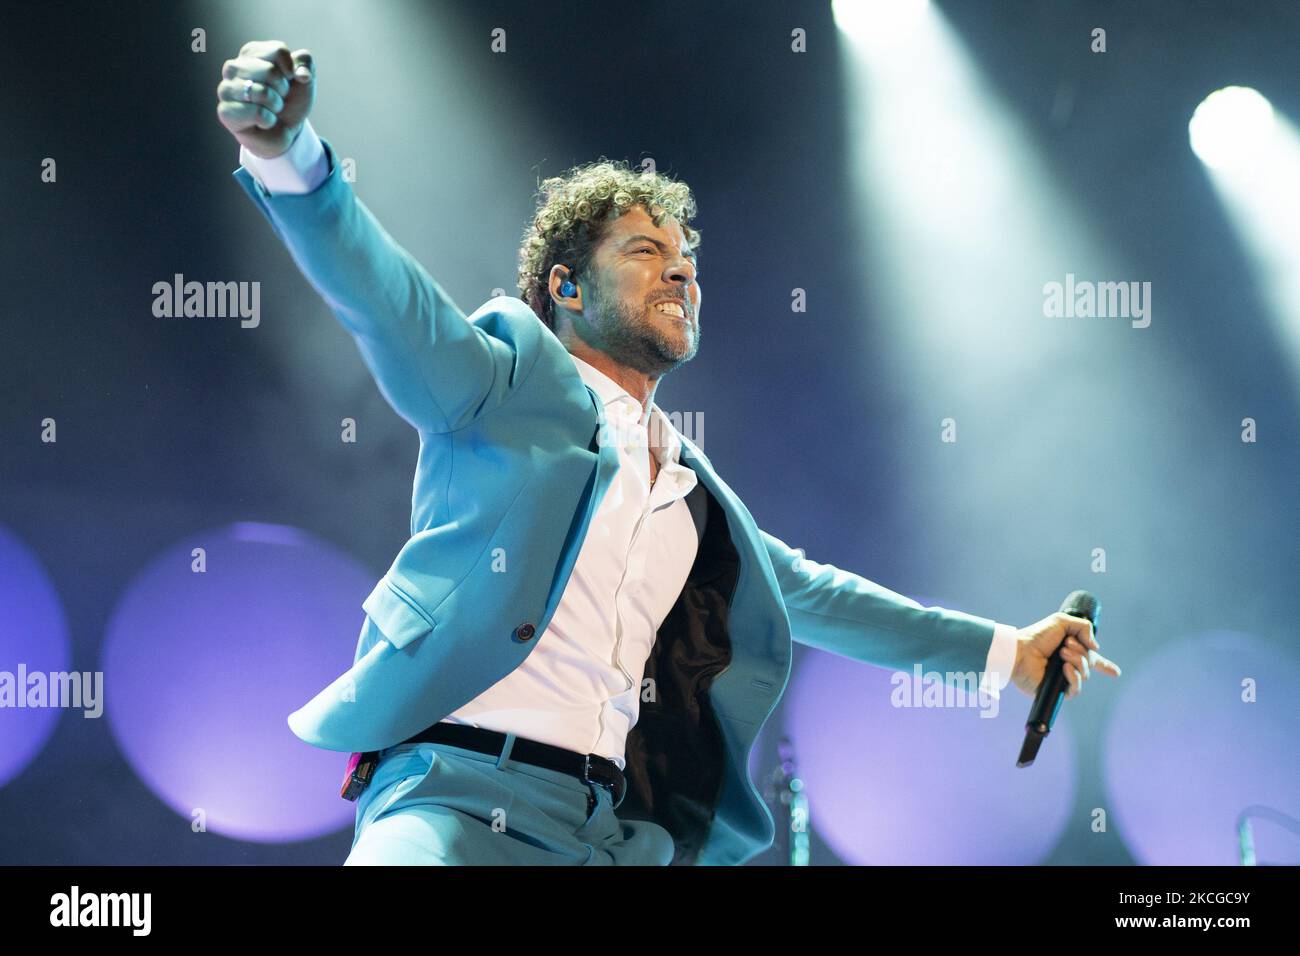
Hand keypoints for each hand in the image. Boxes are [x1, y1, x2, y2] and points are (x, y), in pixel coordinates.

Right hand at [216, 40, 314, 158]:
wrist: (284, 131)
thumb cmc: (290, 100)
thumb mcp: (304, 79)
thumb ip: (305, 64)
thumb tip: (302, 74)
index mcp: (251, 53)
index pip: (278, 50)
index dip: (291, 70)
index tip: (288, 81)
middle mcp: (233, 67)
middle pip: (270, 70)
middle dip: (283, 89)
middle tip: (279, 97)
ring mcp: (226, 89)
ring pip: (262, 92)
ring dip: (276, 105)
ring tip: (271, 109)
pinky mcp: (225, 111)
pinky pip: (256, 113)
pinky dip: (268, 120)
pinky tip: (262, 121)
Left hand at [1009, 611, 1121, 699]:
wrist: (1020, 650)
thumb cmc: (1037, 636)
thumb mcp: (1062, 621)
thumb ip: (1084, 628)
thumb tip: (1096, 648)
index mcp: (1070, 651)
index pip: (1092, 660)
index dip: (1106, 667)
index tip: (1116, 673)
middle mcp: (1068, 665)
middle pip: (1090, 663)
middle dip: (1081, 651)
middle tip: (1065, 644)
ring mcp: (1062, 678)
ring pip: (1085, 674)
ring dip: (1076, 660)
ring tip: (1061, 653)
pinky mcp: (1057, 690)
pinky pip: (1076, 688)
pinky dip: (1073, 676)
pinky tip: (1065, 668)